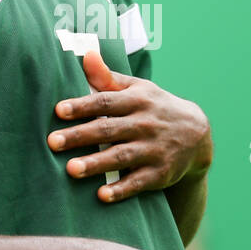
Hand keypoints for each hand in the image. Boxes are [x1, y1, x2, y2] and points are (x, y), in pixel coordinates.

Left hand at [48, 50, 212, 202]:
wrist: (197, 135)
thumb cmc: (154, 108)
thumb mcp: (138, 89)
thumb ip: (109, 77)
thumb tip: (86, 54)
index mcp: (137, 100)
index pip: (106, 102)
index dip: (82, 105)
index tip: (58, 110)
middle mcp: (146, 124)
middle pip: (109, 129)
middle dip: (80, 135)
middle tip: (52, 142)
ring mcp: (154, 149)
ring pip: (122, 157)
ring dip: (96, 164)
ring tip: (70, 169)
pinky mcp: (160, 173)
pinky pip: (138, 182)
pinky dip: (121, 189)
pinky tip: (101, 195)